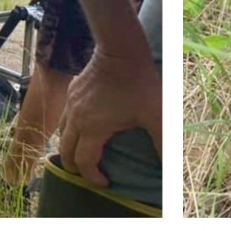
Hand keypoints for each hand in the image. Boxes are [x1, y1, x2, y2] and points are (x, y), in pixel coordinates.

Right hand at [58, 48, 160, 186]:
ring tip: (85, 153)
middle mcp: (76, 118)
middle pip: (65, 152)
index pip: (83, 162)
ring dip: (70, 148)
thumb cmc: (139, 82)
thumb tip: (169, 164)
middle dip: (76, 168)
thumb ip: (162, 141)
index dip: (92, 177)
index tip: (105, 182)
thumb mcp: (155, 113)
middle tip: (91, 173)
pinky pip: (65, 116)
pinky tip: (85, 126)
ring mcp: (71, 103)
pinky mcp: (72, 90)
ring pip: (61, 134)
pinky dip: (71, 128)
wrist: (121, 48)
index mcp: (93, 128)